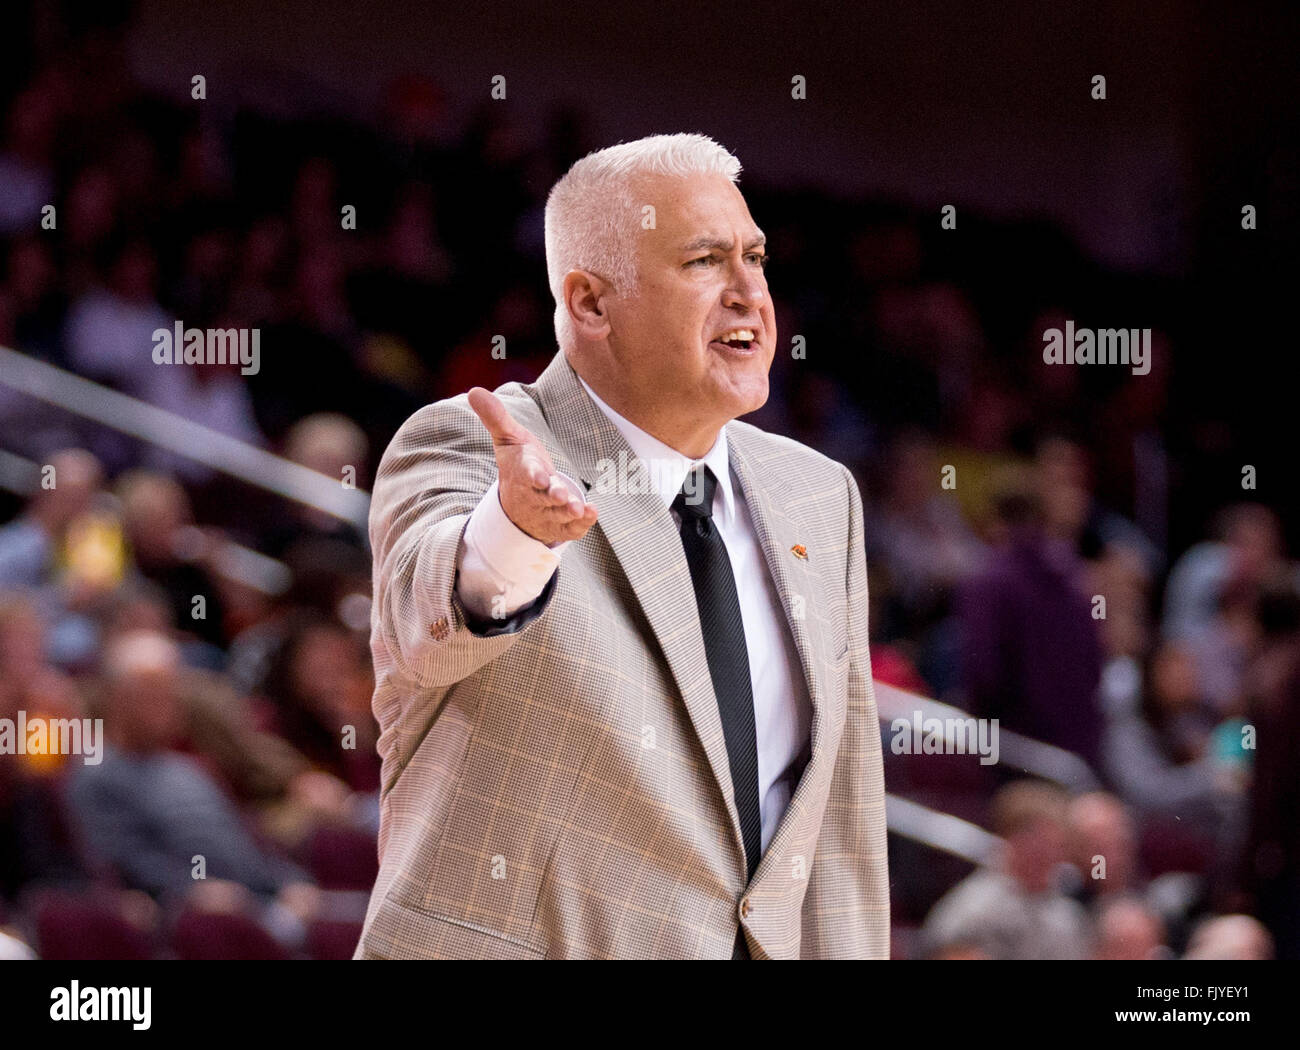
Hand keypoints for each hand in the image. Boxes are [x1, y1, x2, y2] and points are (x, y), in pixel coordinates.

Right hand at [468, 387, 597, 545]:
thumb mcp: (507, 439)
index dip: (534, 476)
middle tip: (562, 495)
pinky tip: (592, 512)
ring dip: (569, 512)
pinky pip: (572, 529)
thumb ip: (496, 417)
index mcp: (524, 473)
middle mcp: (535, 495)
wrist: (516, 505)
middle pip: (544, 497)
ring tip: (579, 508)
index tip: (540, 477)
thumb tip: (474, 391)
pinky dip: (583, 524)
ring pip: (558, 515)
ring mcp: (548, 512)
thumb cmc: (517, 464)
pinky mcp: (561, 525)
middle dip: (554, 496)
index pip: (528, 474)